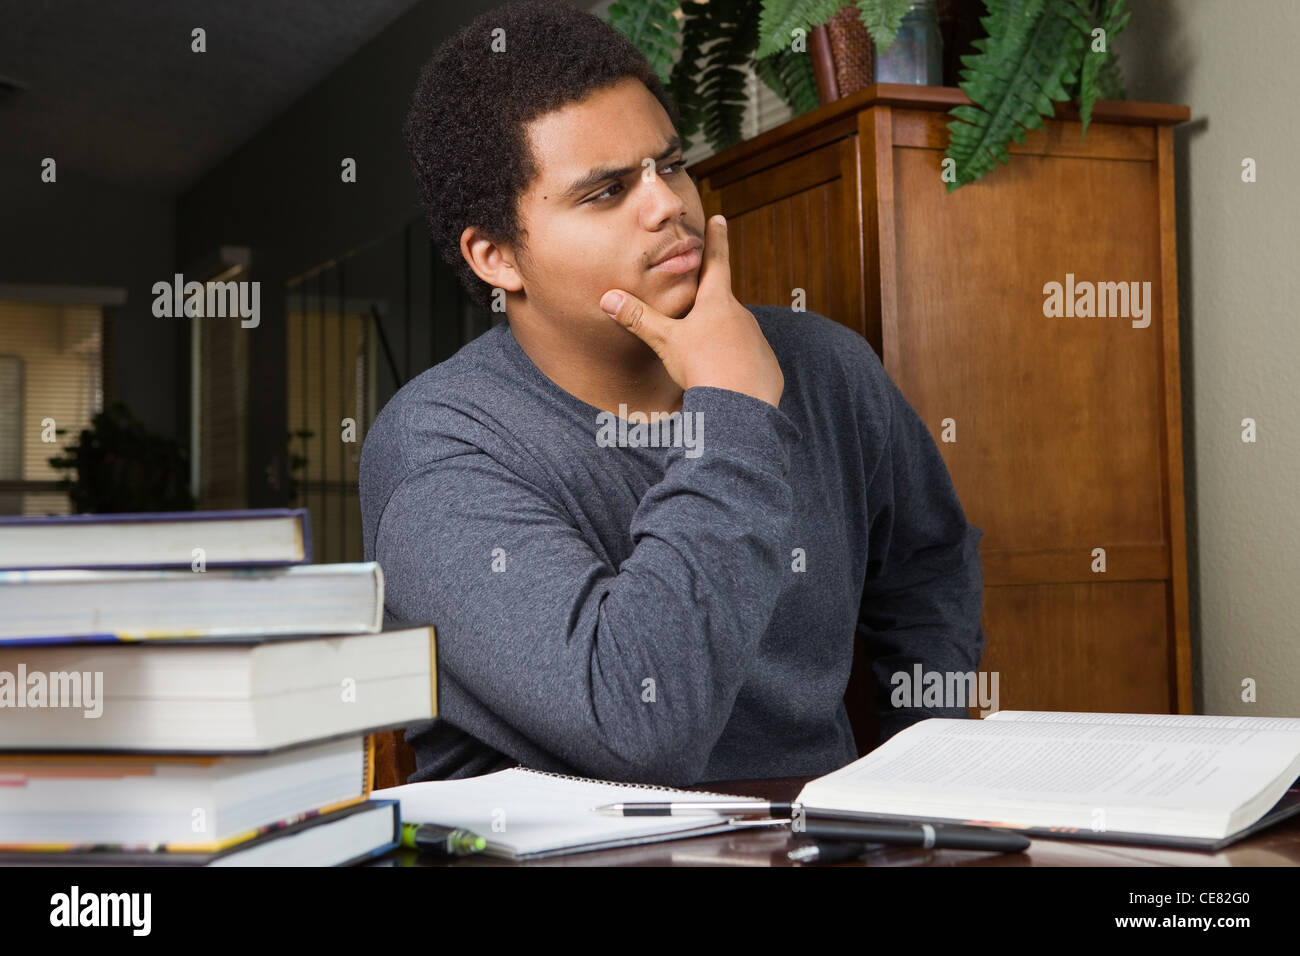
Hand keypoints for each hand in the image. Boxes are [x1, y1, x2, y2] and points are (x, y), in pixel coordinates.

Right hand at [599, 215, 783, 408]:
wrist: (740, 406)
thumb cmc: (702, 367)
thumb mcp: (665, 341)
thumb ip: (638, 318)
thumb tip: (608, 298)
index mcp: (717, 303)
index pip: (716, 262)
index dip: (716, 239)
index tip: (719, 218)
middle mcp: (742, 316)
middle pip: (722, 306)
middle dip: (708, 311)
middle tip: (694, 322)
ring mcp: (758, 341)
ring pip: (735, 335)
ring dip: (721, 343)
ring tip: (705, 364)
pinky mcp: (768, 366)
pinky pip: (749, 362)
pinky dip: (737, 368)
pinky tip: (725, 382)